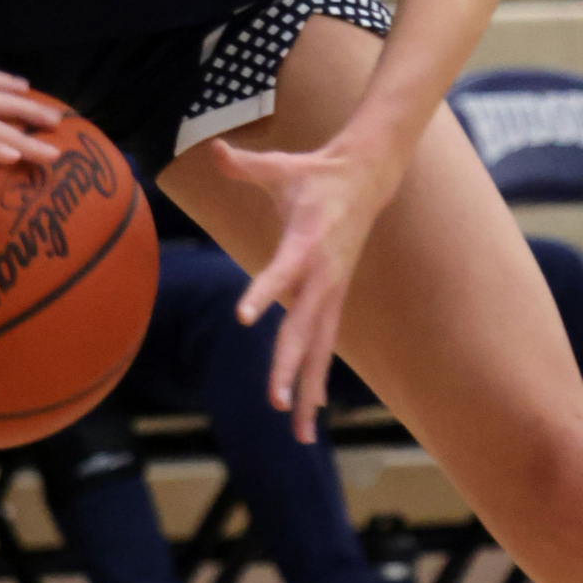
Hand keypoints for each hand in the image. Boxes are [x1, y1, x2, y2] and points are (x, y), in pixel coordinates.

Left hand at [210, 136, 403, 441]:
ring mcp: (333, 289)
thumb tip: (217, 149)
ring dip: (307, 387)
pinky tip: (310, 408)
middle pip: (305, 327)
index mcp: (307, 241)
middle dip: (289, 365)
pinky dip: (317, 375)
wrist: (365, 179)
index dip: (263, 292)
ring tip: (297, 432)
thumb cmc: (315, 173)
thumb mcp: (281, 165)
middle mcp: (323, 274)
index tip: (243, 317)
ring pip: (319, 347)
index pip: (282, 272)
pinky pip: (326, 342)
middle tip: (273, 402)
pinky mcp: (335, 297)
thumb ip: (247, 164)